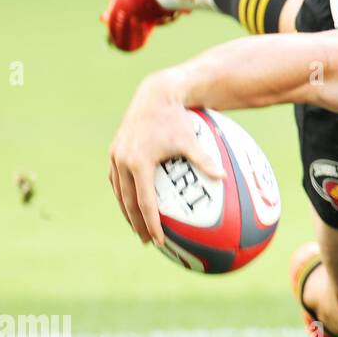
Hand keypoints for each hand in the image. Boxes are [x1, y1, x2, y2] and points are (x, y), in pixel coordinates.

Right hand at [108, 76, 224, 244]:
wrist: (154, 95)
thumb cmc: (175, 118)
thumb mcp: (191, 140)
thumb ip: (205, 160)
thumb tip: (223, 177)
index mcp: (139, 163)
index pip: (145, 202)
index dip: (151, 223)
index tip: (159, 240)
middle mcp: (122, 161)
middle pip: (128, 202)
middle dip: (137, 224)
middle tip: (147, 241)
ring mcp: (115, 156)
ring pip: (119, 192)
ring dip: (127, 211)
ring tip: (138, 227)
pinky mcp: (114, 151)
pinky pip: (116, 180)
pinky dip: (123, 194)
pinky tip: (132, 203)